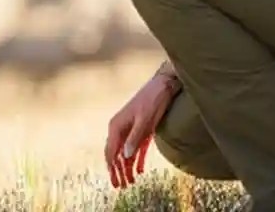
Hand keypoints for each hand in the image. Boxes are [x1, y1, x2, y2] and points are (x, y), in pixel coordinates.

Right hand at [104, 73, 176, 187]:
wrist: (163, 86)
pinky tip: (139, 171)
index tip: (114, 179)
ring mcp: (131, 130)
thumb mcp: (144, 120)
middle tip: (121, 186)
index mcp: (117, 125)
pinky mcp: (141, 131)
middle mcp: (121, 129)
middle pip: (117, 154)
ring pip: (126, 153)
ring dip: (127, 168)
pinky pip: (136, 149)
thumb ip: (135, 137)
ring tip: (130, 183)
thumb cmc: (152, 100)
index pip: (111, 150)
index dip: (112, 166)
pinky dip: (137, 160)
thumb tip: (126, 155)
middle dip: (118, 171)